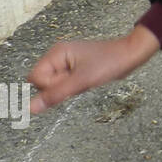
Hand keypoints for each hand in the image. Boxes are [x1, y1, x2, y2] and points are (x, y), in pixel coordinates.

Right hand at [26, 25, 159, 114]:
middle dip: (59, 87)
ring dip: (68, 87)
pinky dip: (74, 86)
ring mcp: (67, 62)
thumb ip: (55, 95)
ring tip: (85, 79)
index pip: (35, 77)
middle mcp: (58, 56)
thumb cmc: (109, 64)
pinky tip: (87, 80)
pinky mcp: (75, 69)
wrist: (131, 56)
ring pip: (55, 85)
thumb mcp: (81, 81)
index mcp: (56, 53)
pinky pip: (66, 83)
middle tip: (79, 81)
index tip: (69, 83)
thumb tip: (30, 109)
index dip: (49, 86)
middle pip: (43, 81)